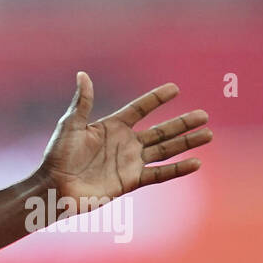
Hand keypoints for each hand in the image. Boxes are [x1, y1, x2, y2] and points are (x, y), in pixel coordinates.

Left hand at [38, 72, 211, 202]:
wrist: (54, 188)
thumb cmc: (57, 156)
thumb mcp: (70, 126)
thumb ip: (82, 102)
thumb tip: (82, 74)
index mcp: (111, 127)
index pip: (140, 109)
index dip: (156, 99)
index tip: (175, 88)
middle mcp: (124, 144)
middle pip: (160, 130)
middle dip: (182, 123)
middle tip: (205, 115)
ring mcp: (129, 163)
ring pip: (165, 150)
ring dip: (186, 142)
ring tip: (208, 134)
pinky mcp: (130, 181)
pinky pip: (159, 174)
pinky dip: (177, 169)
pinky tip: (196, 162)